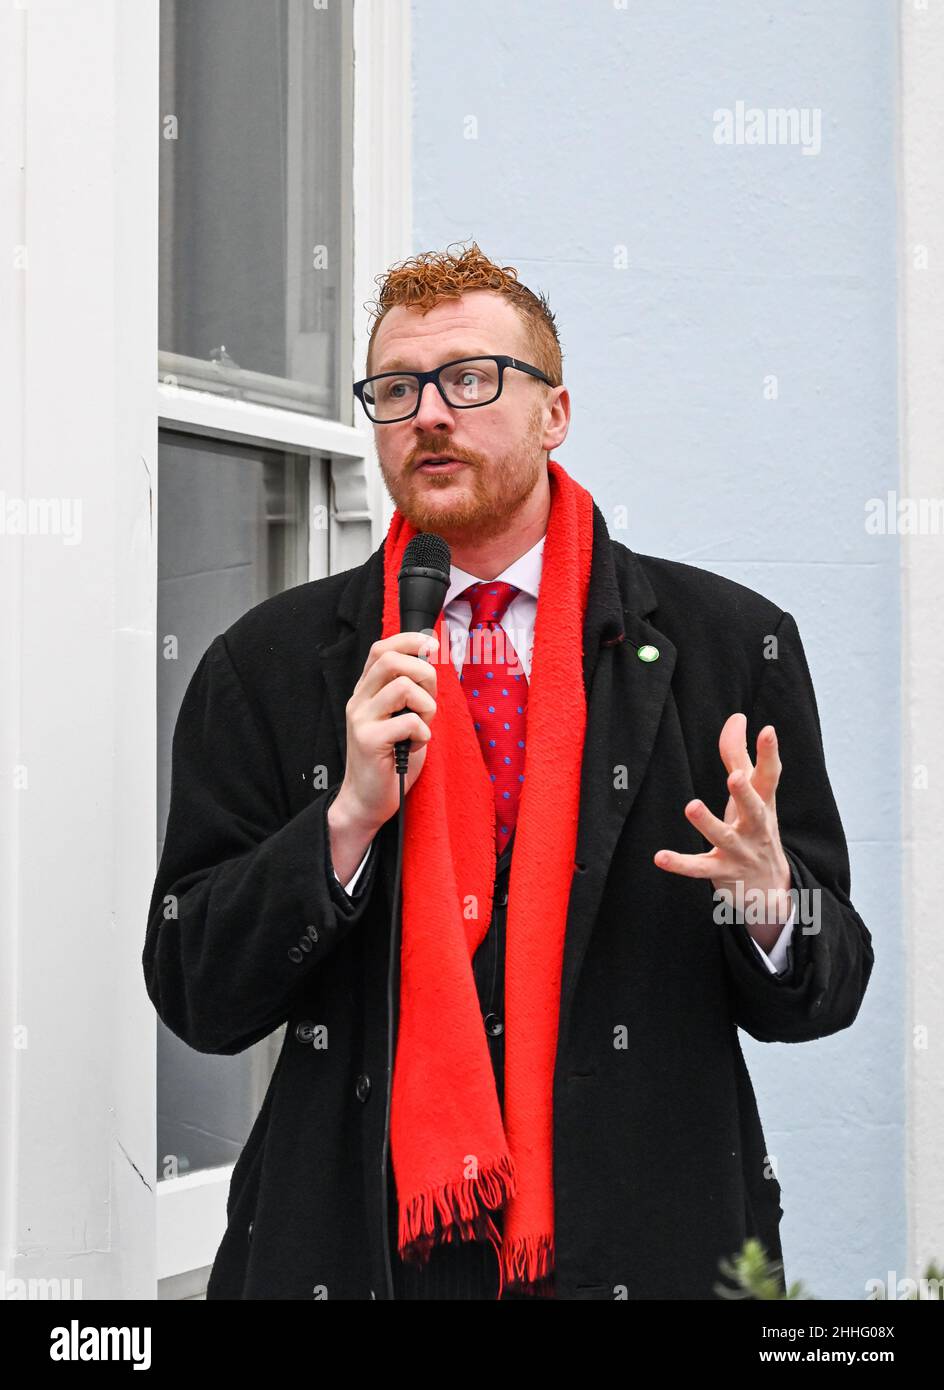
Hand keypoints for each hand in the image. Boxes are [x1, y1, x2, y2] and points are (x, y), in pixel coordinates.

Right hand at [332, 630, 439, 835]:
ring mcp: (361, 719)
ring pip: (404, 687)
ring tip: (421, 727)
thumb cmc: (391, 759)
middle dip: (424, 674)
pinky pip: (410, 722)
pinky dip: (423, 733)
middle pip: (392, 660)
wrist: (367, 800)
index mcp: (366, 691)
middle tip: (428, 702)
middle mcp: (359, 700)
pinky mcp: (368, 740)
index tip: (433, 647)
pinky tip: (415, 745)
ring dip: (426, 707)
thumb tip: (430, 659)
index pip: (381, 648)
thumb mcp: (401, 717)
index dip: (409, 640)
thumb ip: (411, 691)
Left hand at [653, 713, 793, 941]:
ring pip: (724, 837)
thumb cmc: (755, 828)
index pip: (769, 775)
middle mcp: (756, 826)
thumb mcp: (753, 794)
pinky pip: (700, 868)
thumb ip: (740, 756)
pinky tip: (660, 857)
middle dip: (744, 792)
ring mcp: (740, 851)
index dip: (769, 753)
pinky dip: (681, 863)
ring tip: (691, 806)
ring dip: (708, 823)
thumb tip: (737, 717)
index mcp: (763, 803)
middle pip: (754, 808)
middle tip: (735, 776)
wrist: (770, 889)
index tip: (768, 730)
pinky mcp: (722, 871)